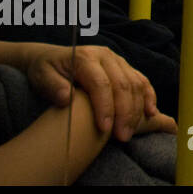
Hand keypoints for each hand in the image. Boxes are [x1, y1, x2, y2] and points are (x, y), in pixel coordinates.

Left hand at [25, 44, 161, 141]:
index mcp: (86, 57)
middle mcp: (106, 56)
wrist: (52, 58)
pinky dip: (149, 97)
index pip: (101, 83)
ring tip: (129, 132)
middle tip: (122, 137)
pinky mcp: (126, 67)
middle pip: (123, 85)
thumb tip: (66, 99)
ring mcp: (118, 61)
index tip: (104, 129)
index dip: (105, 107)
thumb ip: (52, 86)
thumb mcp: (41, 76)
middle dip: (125, 113)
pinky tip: (150, 113)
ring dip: (136, 110)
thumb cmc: (45, 71)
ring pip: (135, 84)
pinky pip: (142, 81)